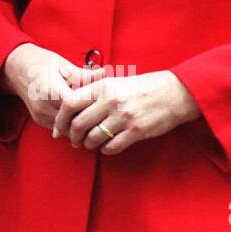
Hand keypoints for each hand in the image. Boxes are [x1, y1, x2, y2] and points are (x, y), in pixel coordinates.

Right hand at [3, 44, 104, 131]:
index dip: (92, 110)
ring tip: (95, 118)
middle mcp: (44, 106)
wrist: (15, 67)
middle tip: (105, 117)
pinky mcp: (39, 120)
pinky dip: (71, 125)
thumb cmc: (41, 62)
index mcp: (51, 91)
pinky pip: (60, 128)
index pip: (76, 109)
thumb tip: (105, 74)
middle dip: (89, 121)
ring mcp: (40, 115)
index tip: (105, 108)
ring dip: (80, 125)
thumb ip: (83, 74)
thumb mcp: (63, 64)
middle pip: (73, 123)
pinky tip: (81, 117)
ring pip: (67, 130)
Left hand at [55, 70, 200, 154]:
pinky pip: (112, 146)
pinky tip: (106, 147)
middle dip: (72, 136)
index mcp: (103, 86)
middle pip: (78, 123)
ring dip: (88, 144)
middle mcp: (111, 101)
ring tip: (89, 144)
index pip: (70, 103)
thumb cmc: (141, 87)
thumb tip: (71, 107)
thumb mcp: (116, 82)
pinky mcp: (136, 131)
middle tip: (73, 140)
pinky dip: (105, 150)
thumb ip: (95, 92)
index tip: (57, 129)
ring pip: (94, 137)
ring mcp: (124, 116)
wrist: (173, 93)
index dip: (59, 119)